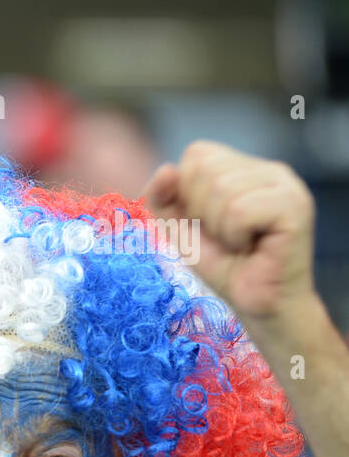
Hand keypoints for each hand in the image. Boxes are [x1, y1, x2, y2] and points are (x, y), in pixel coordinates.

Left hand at [142, 140, 316, 325]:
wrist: (257, 302)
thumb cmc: (223, 264)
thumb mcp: (180, 227)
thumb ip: (163, 197)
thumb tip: (166, 168)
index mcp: (245, 167)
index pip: (197, 154)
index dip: (187, 194)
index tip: (208, 223)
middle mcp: (269, 169)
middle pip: (205, 169)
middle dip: (201, 212)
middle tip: (226, 237)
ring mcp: (286, 185)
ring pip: (220, 189)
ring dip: (218, 228)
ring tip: (240, 243)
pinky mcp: (294, 206)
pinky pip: (238, 211)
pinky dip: (234, 236)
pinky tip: (252, 247)